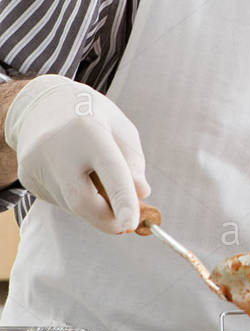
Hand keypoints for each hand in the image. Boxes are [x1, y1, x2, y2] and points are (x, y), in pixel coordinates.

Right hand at [3, 74, 148, 233]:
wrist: (40, 106)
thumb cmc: (91, 116)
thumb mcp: (120, 128)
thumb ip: (133, 161)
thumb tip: (141, 194)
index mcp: (89, 131)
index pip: (109, 171)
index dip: (122, 201)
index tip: (131, 224)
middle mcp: (59, 149)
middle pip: (82, 200)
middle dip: (107, 220)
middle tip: (125, 225)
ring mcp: (38, 165)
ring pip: (72, 203)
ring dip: (92, 203)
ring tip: (94, 176)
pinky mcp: (27, 177)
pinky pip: (59, 198)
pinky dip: (75, 196)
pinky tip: (73, 174)